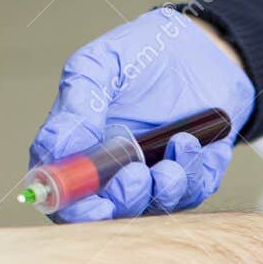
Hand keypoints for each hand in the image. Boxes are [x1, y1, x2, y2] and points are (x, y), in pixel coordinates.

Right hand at [29, 8, 255, 221]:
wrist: (202, 49)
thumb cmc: (144, 53)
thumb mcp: (101, 64)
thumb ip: (78, 103)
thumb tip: (60, 146)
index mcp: (81, 148)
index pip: (68, 199)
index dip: (77, 210)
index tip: (95, 205)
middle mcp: (115, 171)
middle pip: (113, 214)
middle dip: (127, 201)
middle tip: (139, 173)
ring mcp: (154, 177)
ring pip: (158, 207)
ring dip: (169, 186)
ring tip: (181, 144)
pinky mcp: (192, 178)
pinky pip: (195, 192)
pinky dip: (198, 170)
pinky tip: (195, 140)